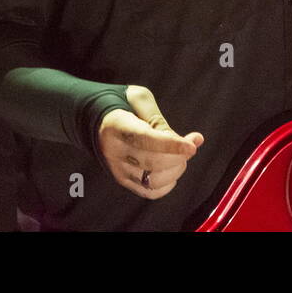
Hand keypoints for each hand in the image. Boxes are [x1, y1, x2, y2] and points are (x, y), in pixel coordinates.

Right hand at [97, 84, 203, 198]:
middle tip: (188, 146)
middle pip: (153, 163)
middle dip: (179, 156)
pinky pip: (150, 192)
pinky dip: (168, 184)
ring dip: (176, 170)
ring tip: (178, 156)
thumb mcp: (139, 100)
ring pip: (154, 181)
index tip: (192, 146)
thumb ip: (163, 121)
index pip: (145, 139)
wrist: (95, 120)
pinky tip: (170, 169)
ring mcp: (117, 169)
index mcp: (117, 125)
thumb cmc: (122, 105)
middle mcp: (114, 150)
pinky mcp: (122, 180)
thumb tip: (195, 140)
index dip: (171, 144)